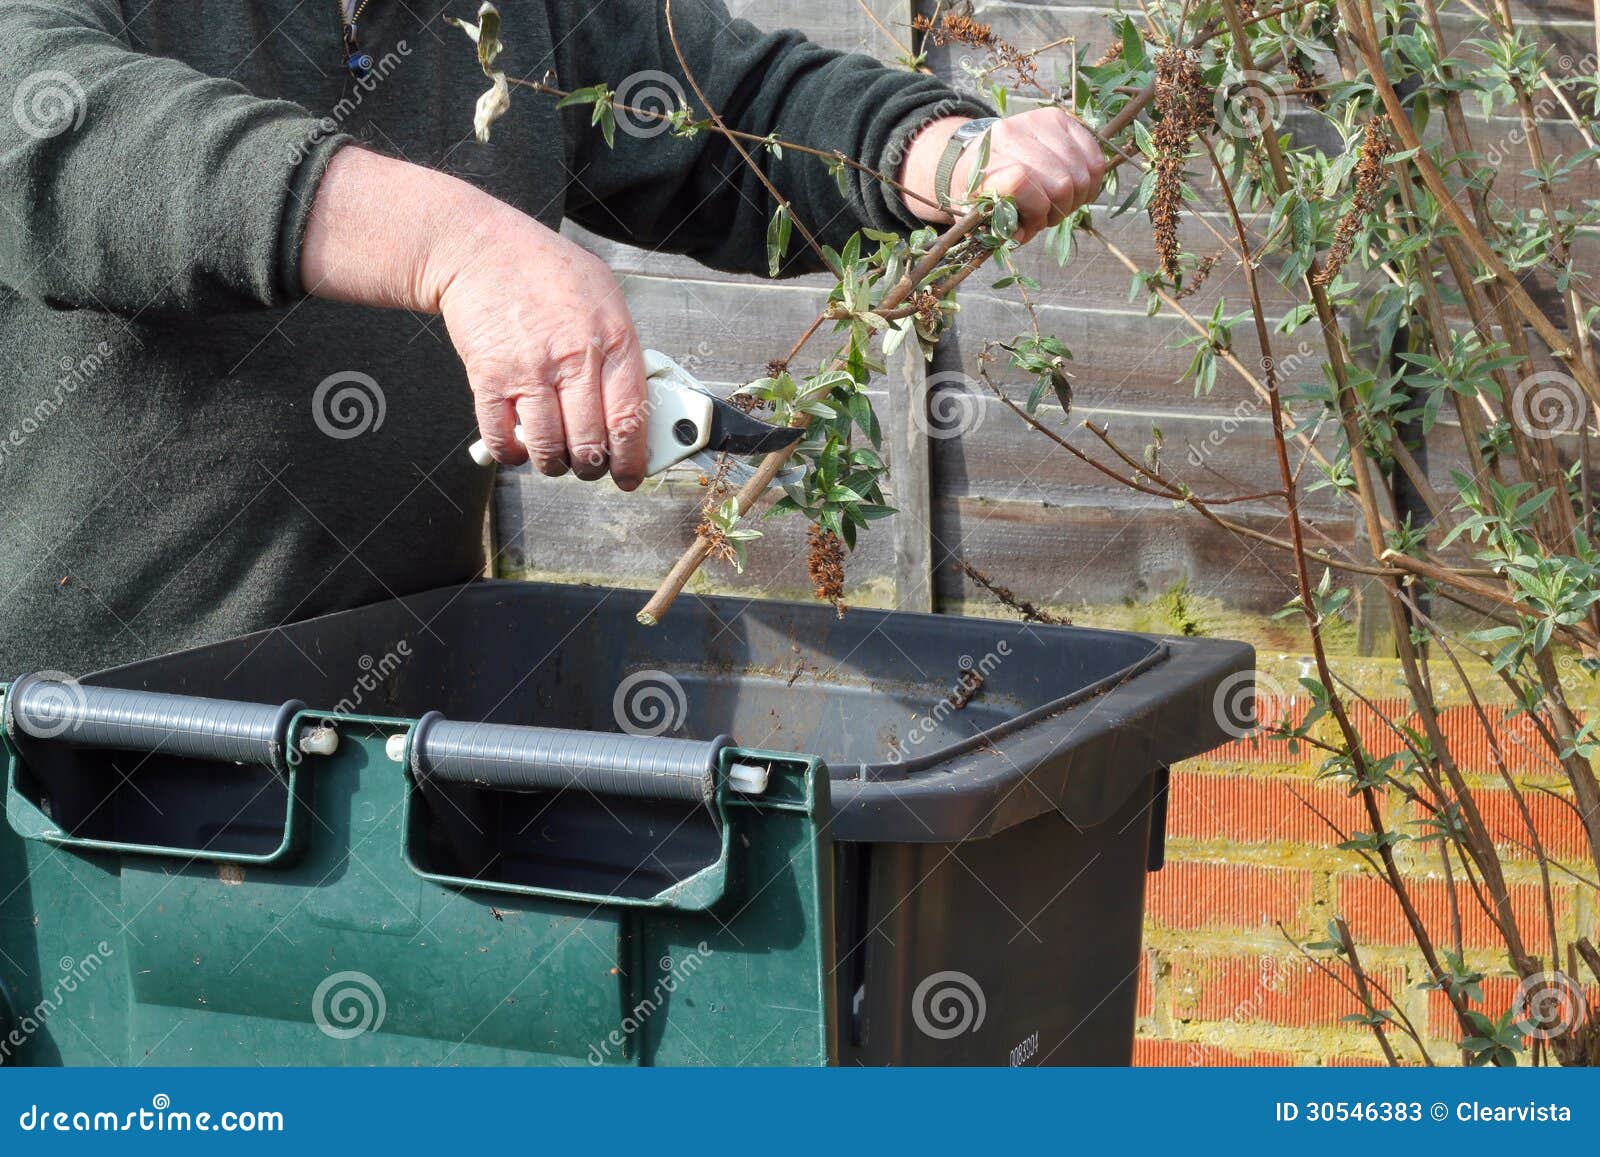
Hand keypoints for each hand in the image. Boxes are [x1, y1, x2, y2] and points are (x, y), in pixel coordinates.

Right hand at [433, 203, 647, 487]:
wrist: (482, 249)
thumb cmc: (546, 271)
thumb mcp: (606, 298)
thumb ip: (622, 351)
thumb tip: (637, 405)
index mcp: (613, 339)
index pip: (631, 418)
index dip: (633, 459)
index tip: (630, 475)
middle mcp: (574, 358)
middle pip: (591, 444)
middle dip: (593, 467)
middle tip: (590, 465)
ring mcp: (530, 370)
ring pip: (550, 450)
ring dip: (554, 465)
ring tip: (556, 456)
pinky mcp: (489, 378)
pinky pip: (503, 440)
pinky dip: (514, 455)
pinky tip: (521, 446)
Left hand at [900, 109, 1107, 243]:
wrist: (975, 153)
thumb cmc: (981, 190)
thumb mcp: (980, 214)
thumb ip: (1003, 228)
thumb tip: (1022, 234)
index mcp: (987, 163)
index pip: (1023, 183)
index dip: (1036, 212)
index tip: (1029, 225)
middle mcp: (1011, 135)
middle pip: (1062, 184)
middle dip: (1060, 210)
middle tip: (1048, 215)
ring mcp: (1038, 122)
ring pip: (1082, 173)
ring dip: (1078, 197)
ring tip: (1061, 202)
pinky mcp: (1060, 117)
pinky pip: (1094, 155)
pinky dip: (1093, 179)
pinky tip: (1079, 189)